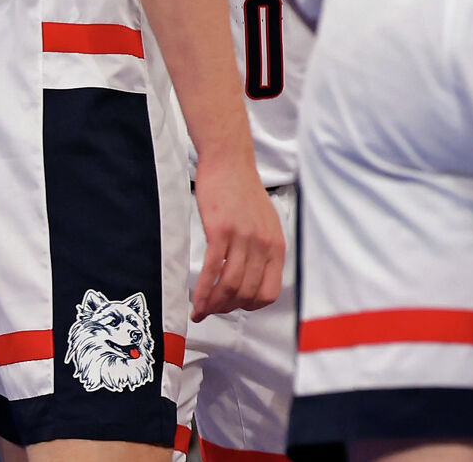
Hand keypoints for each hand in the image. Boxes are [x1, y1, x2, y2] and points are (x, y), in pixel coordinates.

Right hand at [191, 153, 284, 319]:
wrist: (229, 163)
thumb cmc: (243, 194)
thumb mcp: (265, 224)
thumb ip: (262, 252)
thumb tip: (250, 281)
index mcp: (276, 245)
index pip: (269, 292)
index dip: (250, 306)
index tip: (234, 307)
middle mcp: (264, 244)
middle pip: (247, 294)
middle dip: (227, 308)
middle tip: (212, 310)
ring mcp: (243, 238)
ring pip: (230, 286)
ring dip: (214, 304)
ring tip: (201, 309)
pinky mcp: (221, 231)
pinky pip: (213, 270)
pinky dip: (203, 292)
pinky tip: (196, 302)